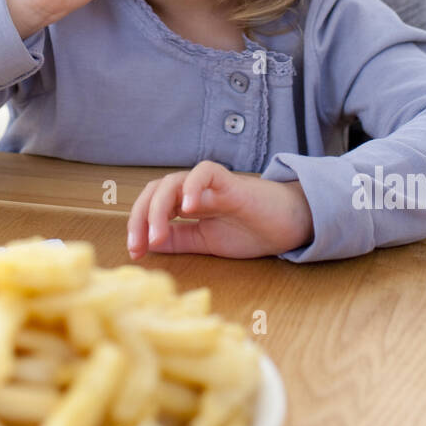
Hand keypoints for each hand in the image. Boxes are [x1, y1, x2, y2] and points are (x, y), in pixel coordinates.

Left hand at [127, 161, 313, 259]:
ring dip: (159, 209)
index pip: (150, 206)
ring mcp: (210, 185)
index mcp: (186, 204)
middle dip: (141, 218)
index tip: (135, 253)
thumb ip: (180, 240)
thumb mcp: (207, 242)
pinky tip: (186, 208)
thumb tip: (148, 243)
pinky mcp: (230, 182)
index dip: (137, 226)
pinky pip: (204, 172)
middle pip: (155, 192)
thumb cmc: (251, 231)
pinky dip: (191, 186)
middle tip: (140, 246)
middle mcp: (193, 191)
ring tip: (158, 236)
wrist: (290, 225)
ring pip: (172, 182)